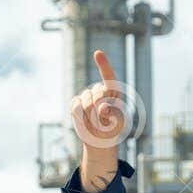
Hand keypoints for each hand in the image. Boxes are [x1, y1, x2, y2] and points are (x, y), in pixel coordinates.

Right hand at [69, 49, 125, 190]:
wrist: (100, 139)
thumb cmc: (112, 129)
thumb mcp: (117, 122)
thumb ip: (111, 112)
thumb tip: (102, 107)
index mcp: (113, 92)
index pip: (108, 76)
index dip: (103, 64)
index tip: (97, 53)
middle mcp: (99, 91)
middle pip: (97, 94)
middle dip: (100, 108)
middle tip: (103, 121)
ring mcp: (86, 97)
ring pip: (86, 101)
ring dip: (91, 116)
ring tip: (95, 123)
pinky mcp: (76, 104)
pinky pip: (75, 106)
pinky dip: (80, 116)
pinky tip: (84, 121)